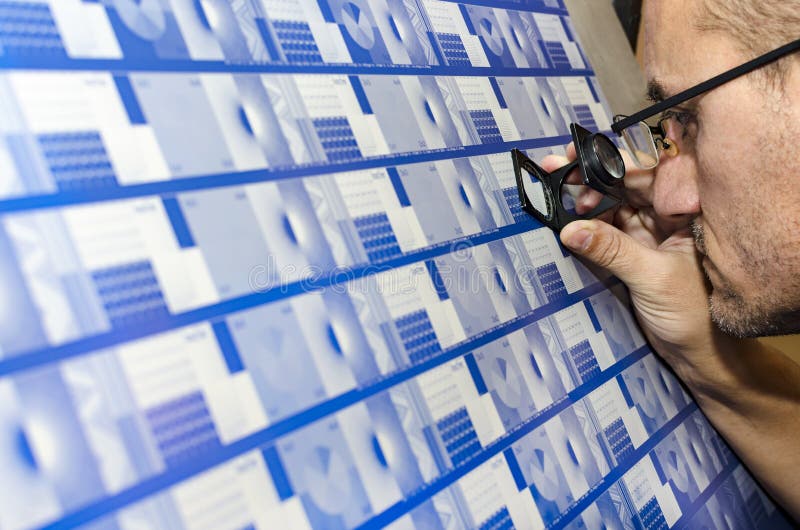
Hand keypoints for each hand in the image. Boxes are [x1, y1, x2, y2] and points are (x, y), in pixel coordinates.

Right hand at [539, 145, 724, 378]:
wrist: (698, 355)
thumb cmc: (693, 316)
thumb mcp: (652, 277)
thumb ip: (612, 250)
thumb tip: (570, 229)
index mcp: (687, 211)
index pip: (649, 172)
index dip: (613, 160)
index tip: (580, 156)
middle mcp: (669, 216)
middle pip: (626, 183)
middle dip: (590, 174)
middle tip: (555, 168)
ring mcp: (650, 234)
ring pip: (612, 204)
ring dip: (584, 197)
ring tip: (555, 193)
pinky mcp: (633, 253)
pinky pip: (606, 229)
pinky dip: (586, 224)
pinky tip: (566, 218)